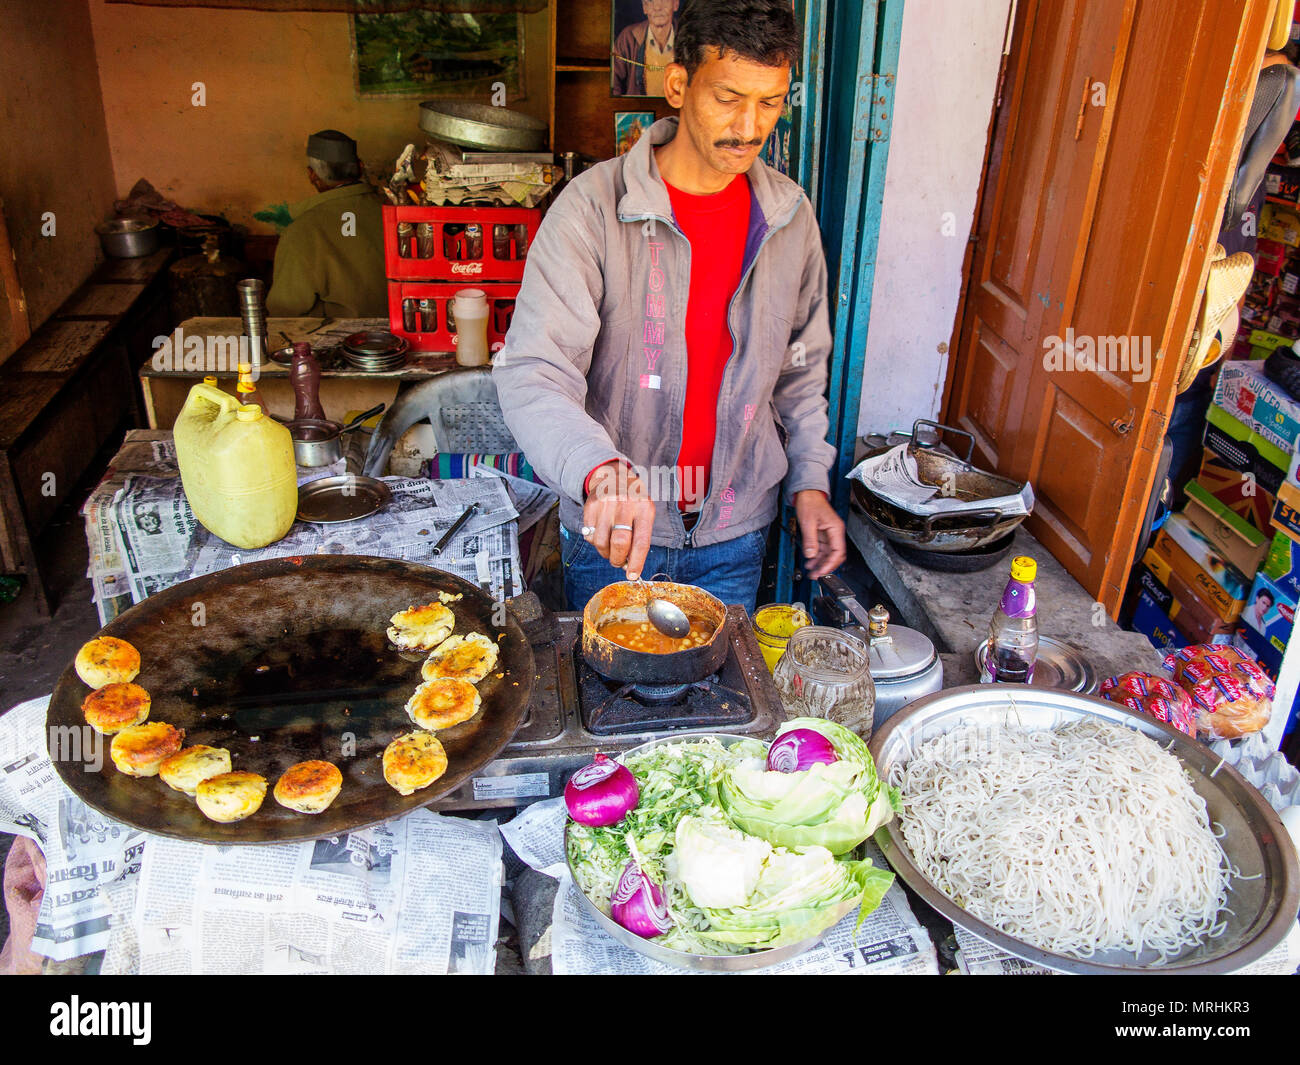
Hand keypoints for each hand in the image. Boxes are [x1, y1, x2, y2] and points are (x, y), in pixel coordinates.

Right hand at [583, 463, 655, 578]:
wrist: (614, 476)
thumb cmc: (633, 501)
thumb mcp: (644, 514)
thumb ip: (639, 538)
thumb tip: (629, 566)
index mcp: (644, 508)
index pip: (640, 542)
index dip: (636, 562)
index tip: (632, 575)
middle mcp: (625, 504)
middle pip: (619, 543)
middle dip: (617, 559)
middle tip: (618, 562)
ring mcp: (606, 504)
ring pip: (601, 542)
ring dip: (605, 552)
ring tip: (610, 547)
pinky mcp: (591, 505)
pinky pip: (589, 535)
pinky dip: (594, 541)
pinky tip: (601, 533)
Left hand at [794, 490, 845, 578]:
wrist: (807, 493)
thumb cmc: (810, 502)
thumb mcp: (808, 523)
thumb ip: (810, 540)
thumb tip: (811, 555)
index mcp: (836, 529)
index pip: (838, 551)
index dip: (831, 564)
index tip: (822, 572)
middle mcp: (835, 532)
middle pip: (835, 555)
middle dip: (826, 566)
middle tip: (816, 575)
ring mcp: (829, 534)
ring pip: (828, 554)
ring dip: (820, 563)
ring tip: (811, 572)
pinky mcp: (823, 535)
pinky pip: (822, 549)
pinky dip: (817, 557)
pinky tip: (810, 562)